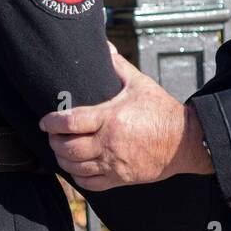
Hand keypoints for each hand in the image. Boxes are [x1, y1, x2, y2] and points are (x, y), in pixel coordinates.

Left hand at [39, 50, 212, 190]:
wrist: (184, 140)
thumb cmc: (162, 111)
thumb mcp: (140, 84)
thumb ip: (119, 67)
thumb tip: (106, 47)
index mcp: (110, 118)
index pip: (69, 122)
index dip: (51, 122)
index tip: (45, 121)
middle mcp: (108, 143)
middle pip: (67, 147)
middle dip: (54, 141)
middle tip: (52, 134)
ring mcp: (113, 163)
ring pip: (74, 167)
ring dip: (62, 159)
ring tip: (61, 150)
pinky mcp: (120, 178)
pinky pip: (89, 183)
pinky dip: (77, 177)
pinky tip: (76, 168)